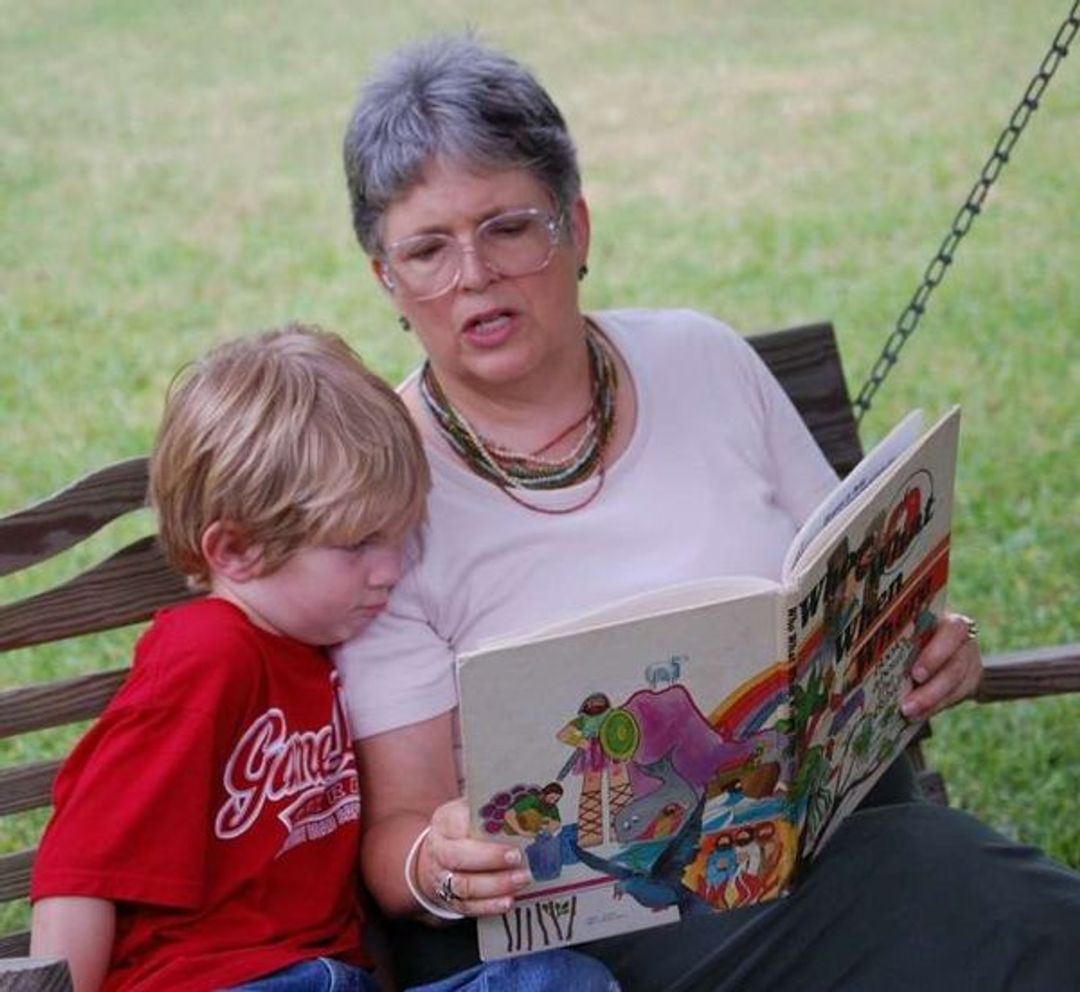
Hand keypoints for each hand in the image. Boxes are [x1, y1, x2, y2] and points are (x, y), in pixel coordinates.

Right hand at [416, 798, 531, 916]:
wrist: (440, 856)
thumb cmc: (465, 828)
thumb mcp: (471, 811)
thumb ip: (491, 808)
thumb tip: (530, 799)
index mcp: (444, 821)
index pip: (456, 822)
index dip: (480, 827)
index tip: (506, 828)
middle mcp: (439, 850)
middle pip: (457, 857)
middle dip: (489, 858)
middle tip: (517, 857)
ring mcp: (443, 878)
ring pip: (464, 885)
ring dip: (496, 884)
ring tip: (522, 878)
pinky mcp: (452, 900)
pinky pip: (469, 907)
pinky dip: (490, 906)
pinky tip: (509, 901)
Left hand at [901, 611, 981, 719]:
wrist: (937, 641)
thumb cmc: (913, 629)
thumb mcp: (911, 626)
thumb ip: (900, 635)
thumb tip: (866, 653)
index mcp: (950, 621)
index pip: (953, 632)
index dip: (936, 654)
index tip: (915, 675)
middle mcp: (965, 641)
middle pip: (954, 667)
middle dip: (930, 689)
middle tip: (907, 705)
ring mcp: (970, 662)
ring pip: (956, 686)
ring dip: (931, 703)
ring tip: (908, 713)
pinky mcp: (970, 682)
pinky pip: (955, 697)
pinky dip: (934, 708)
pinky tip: (916, 716)